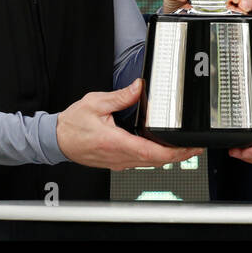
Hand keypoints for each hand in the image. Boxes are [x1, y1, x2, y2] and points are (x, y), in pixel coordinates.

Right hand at [56, 79, 201, 169]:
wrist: (56, 139)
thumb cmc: (72, 124)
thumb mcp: (96, 103)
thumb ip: (121, 96)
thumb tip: (139, 88)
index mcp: (115, 142)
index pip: (151, 152)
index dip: (174, 152)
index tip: (188, 147)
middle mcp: (118, 156)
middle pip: (155, 162)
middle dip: (178, 155)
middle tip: (194, 146)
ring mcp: (118, 162)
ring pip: (149, 164)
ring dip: (168, 157)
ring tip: (183, 147)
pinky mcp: (116, 162)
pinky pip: (139, 162)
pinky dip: (154, 157)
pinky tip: (161, 148)